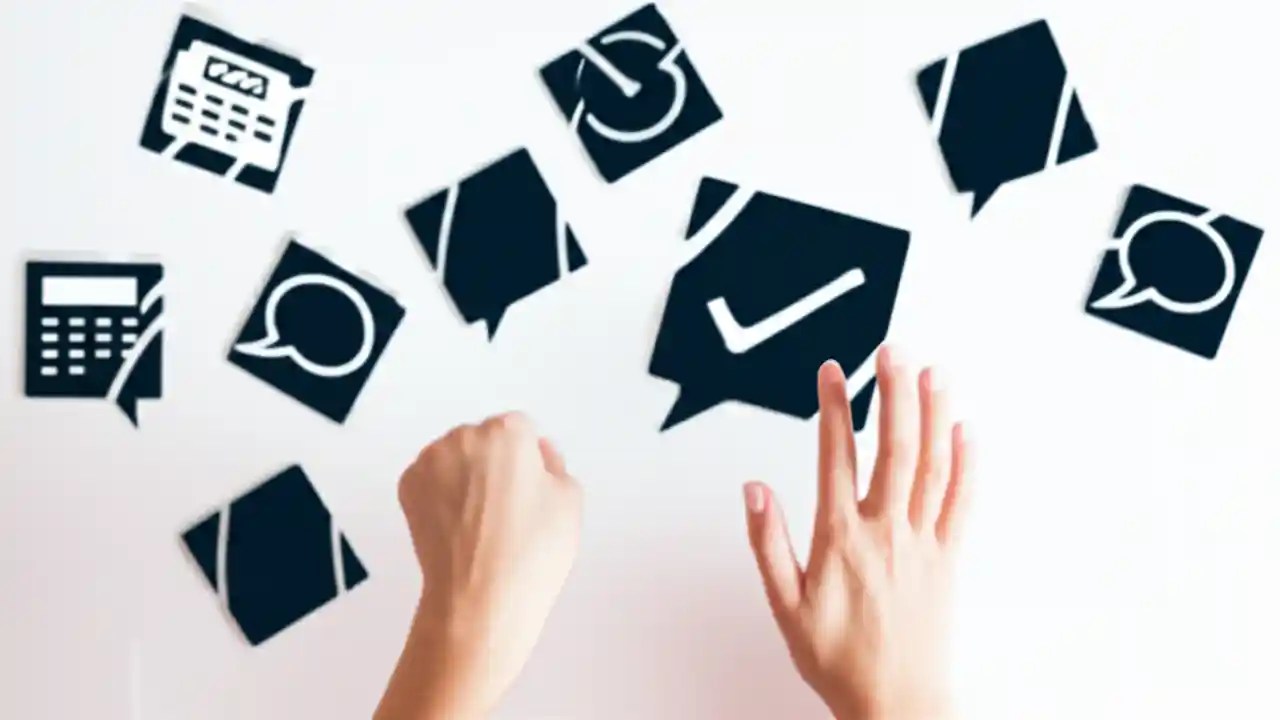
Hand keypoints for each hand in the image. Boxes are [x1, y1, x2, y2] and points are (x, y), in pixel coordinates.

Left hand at [376, 413, 581, 719]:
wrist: (480, 600)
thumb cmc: (528, 555)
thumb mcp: (570, 501)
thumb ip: (556, 464)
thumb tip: (539, 456)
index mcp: (507, 431)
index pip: (522, 430)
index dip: (530, 461)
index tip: (531, 488)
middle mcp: (463, 437)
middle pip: (485, 440)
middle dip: (495, 465)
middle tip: (508, 510)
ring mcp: (430, 462)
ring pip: (455, 458)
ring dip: (466, 478)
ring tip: (483, 523)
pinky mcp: (408, 488)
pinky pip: (431, 480)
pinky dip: (441, 496)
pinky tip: (460, 527)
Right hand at [744, 347, 972, 719]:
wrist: (895, 704)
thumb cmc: (837, 660)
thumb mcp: (784, 605)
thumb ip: (767, 543)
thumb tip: (755, 490)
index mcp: (841, 539)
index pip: (836, 456)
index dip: (835, 407)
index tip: (832, 372)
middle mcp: (886, 532)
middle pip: (895, 447)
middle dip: (895, 392)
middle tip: (893, 351)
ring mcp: (922, 543)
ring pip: (932, 465)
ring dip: (934, 414)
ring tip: (933, 373)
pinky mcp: (948, 560)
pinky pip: (962, 502)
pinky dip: (968, 464)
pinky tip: (966, 431)